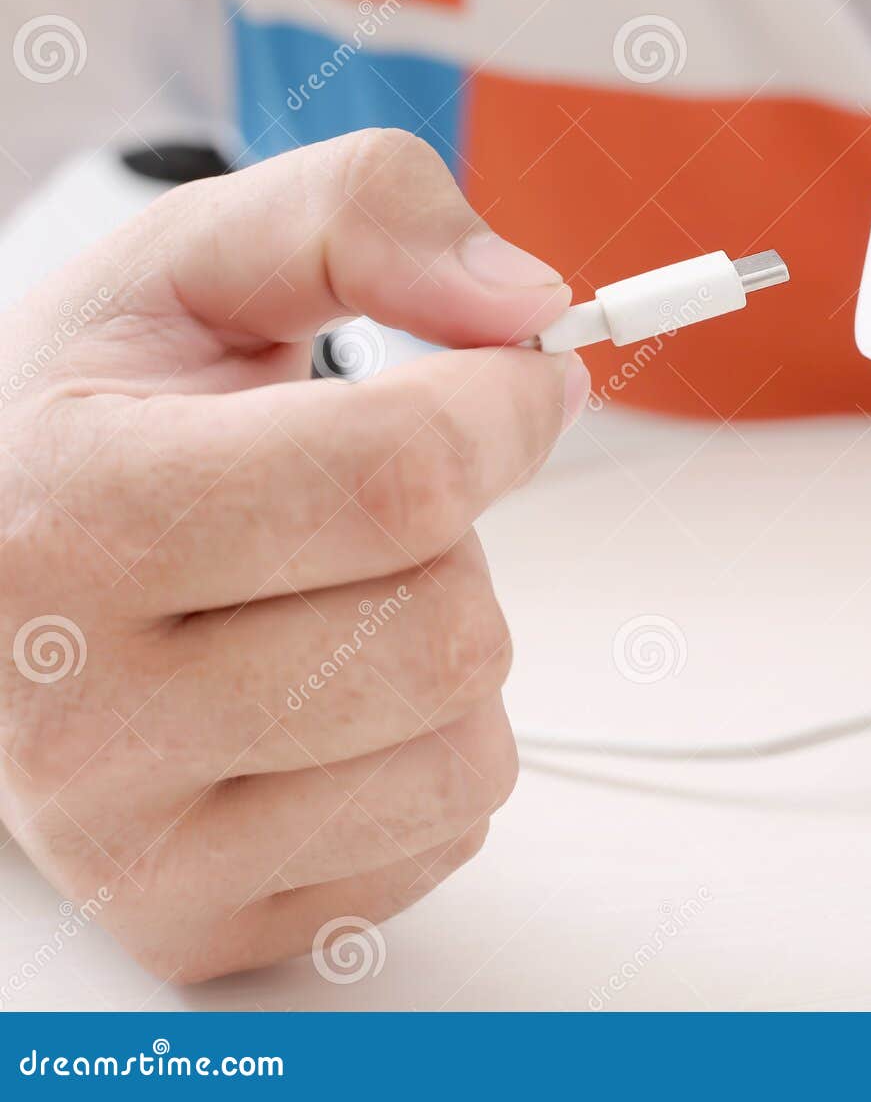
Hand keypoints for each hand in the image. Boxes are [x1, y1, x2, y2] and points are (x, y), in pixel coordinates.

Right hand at [0, 130, 583, 979]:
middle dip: (459, 549)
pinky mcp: (203, 923)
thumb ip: (362, 217)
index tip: (510, 383)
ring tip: (332, 610)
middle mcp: (77, 710)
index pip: (399, 479)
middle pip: (448, 632)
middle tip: (363, 521)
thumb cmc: (102, 429)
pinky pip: (446, 834)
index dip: (506, 410)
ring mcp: (136, 846)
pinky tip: (324, 708)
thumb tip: (527, 306)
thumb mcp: (192, 269)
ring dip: (450, 657)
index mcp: (72, 512)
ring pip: (467, 752)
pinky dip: (427, 755)